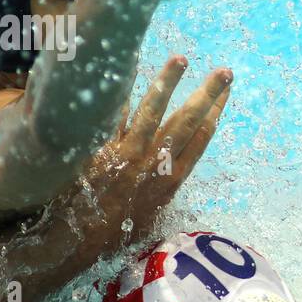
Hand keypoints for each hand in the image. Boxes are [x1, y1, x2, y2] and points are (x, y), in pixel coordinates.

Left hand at [69, 55, 232, 251]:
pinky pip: (112, 115)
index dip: (215, 114)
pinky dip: (121, 94)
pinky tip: (126, 70)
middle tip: (224, 72)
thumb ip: (159, 198)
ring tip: (181, 59)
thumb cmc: (112, 237)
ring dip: (168, 82)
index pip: (200, 140)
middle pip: (186, 122)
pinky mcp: (100, 148)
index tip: (226, 94)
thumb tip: (168, 184)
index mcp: (169, 181)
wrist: (75, 242)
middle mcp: (154, 164)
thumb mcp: (149, 222)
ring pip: (152, 111)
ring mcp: (127, 153)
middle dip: (207, 94)